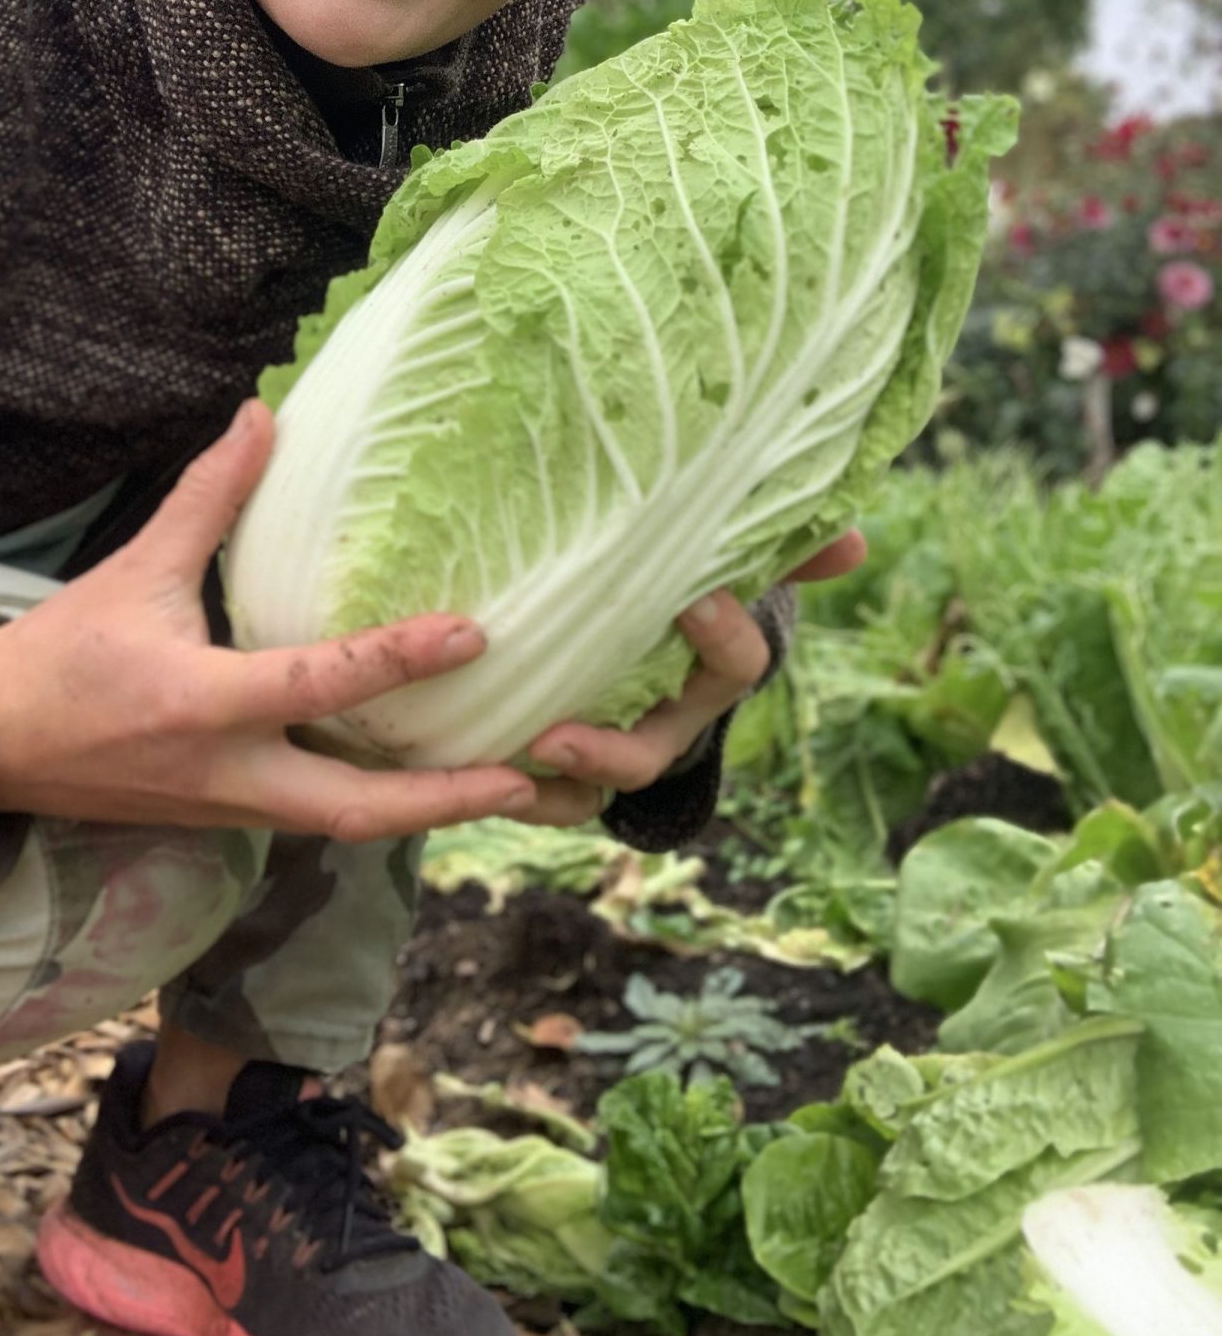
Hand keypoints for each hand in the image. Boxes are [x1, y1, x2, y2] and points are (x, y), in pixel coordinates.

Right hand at [0, 401, 537, 843]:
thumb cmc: (61, 654)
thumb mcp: (136, 569)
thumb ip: (207, 497)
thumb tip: (262, 414)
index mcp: (204, 704)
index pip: (320, 687)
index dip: (399, 660)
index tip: (475, 635)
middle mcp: (228, 773)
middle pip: (356, 811)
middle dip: (444, 799)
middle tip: (528, 775)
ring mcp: (229, 810)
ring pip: (343, 826)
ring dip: (422, 810)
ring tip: (504, 783)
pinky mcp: (227, 820)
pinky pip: (316, 820)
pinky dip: (376, 804)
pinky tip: (425, 776)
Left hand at [519, 529, 867, 826]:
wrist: (641, 640)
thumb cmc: (687, 598)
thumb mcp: (730, 567)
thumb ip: (787, 551)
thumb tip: (855, 540)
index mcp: (707, 675)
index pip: (732, 669)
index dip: (720, 641)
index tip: (694, 598)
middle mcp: (659, 723)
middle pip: (644, 755)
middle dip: (608, 752)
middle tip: (558, 734)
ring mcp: (608, 744)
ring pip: (586, 789)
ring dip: (551, 786)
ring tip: (512, 760)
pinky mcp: (556, 754)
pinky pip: (540, 795)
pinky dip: (517, 792)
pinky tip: (479, 771)